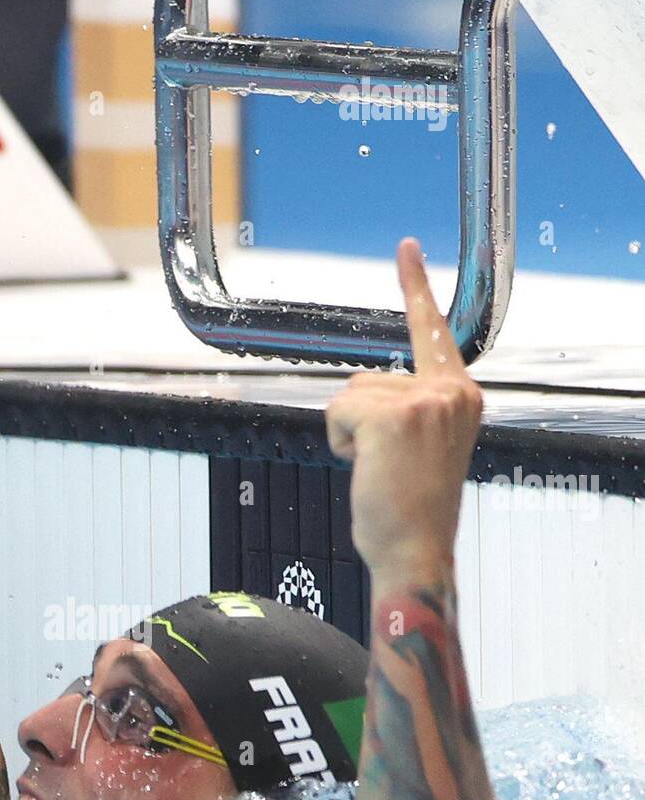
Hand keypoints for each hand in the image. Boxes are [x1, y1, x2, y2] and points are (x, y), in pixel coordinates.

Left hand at [326, 239, 482, 585]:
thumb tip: (366, 393)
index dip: (415, 287)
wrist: (416, 552)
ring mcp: (423, 400)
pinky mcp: (392, 415)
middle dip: (360, 423)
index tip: (405, 247)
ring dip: (350, 436)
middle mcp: (450, 391)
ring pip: (349, 396)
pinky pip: (337, 411)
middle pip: (367, 379)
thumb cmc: (412, 511)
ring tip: (381, 471)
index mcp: (462, 396)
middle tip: (387, 469)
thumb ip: (411, 410)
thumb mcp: (424, 448)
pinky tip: (368, 469)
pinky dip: (340, 442)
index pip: (432, 331)